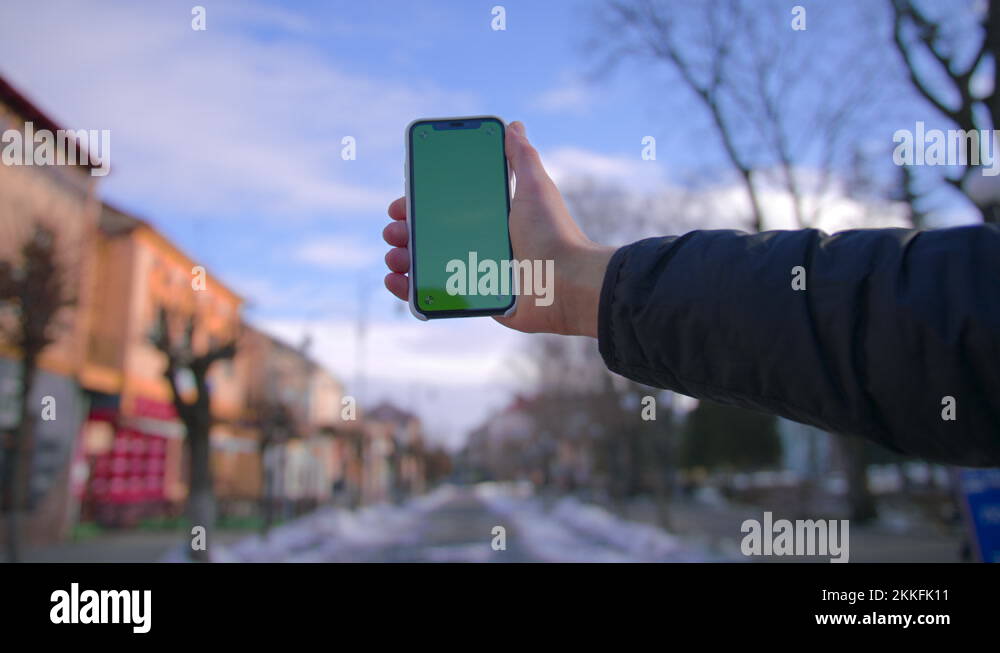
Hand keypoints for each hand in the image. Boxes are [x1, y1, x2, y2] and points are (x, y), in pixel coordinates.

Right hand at [383, 120, 613, 336]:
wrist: (565, 284)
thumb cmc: (553, 234)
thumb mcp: (535, 187)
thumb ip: (522, 156)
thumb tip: (514, 125)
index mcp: (493, 217)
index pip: (447, 207)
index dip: (421, 203)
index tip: (401, 202)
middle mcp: (482, 243)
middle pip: (431, 234)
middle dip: (405, 230)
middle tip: (394, 229)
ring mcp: (476, 272)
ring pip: (427, 263)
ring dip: (403, 257)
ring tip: (395, 254)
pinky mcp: (475, 298)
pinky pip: (435, 294)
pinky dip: (409, 288)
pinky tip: (396, 280)